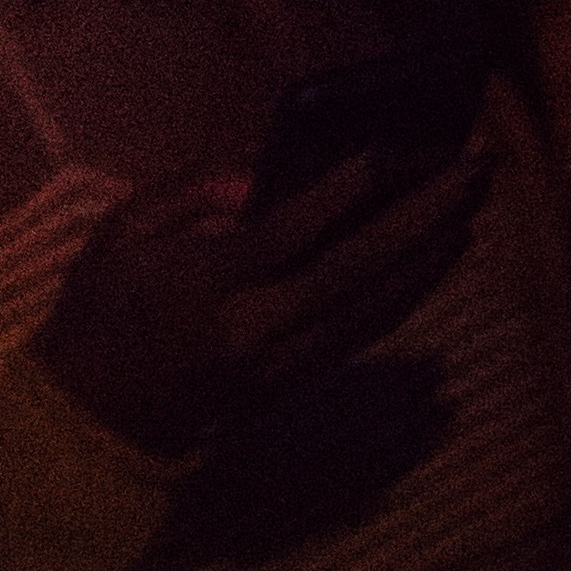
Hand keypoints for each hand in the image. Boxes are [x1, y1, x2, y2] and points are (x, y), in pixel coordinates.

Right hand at [34, 137, 491, 463]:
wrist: (99, 419)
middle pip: (356, 272)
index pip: (286, 235)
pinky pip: (367, 331)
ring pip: (377, 307)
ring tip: (470, 202)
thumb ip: (187, 194)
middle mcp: (259, 331)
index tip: (387, 150)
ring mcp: (287, 364)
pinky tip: (435, 257)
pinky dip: (408, 289)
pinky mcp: (301, 383)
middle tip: (471, 169)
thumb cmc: (99, 311)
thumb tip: (258, 179)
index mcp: (204, 289)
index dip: (338, 194)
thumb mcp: (117, 233)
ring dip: (431, 254)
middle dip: (420, 218)